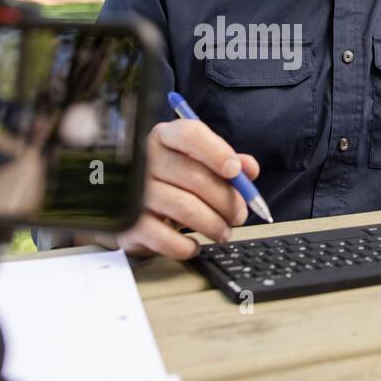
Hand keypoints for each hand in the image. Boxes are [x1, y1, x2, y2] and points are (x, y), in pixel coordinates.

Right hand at [117, 119, 260, 259]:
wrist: (131, 208)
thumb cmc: (171, 181)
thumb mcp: (198, 163)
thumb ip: (226, 162)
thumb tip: (249, 168)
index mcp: (164, 137)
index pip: (190, 134)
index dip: (216, 152)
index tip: (236, 171)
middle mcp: (145, 159)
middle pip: (195, 177)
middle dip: (226, 201)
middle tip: (239, 215)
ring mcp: (135, 191)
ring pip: (185, 208)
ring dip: (213, 225)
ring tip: (223, 232)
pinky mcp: (130, 223)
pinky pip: (165, 238)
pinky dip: (186, 246)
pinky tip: (194, 245)